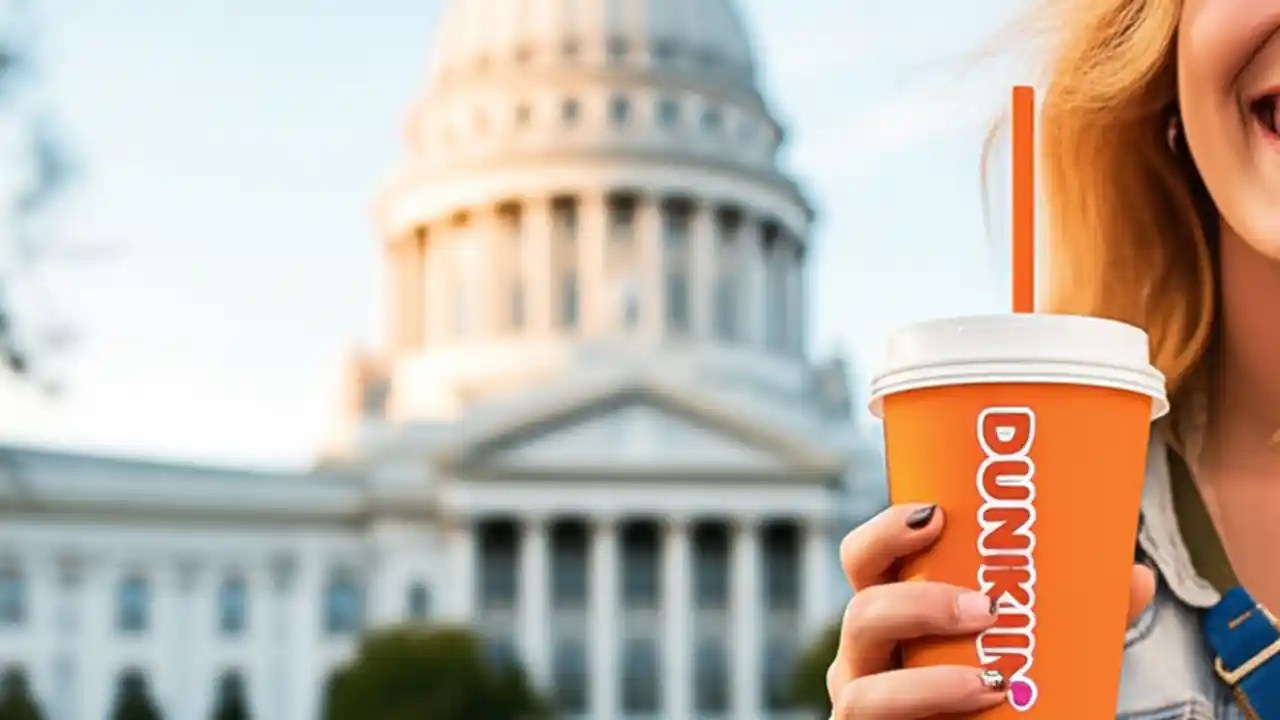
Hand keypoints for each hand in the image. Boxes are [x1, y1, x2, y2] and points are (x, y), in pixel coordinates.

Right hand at [826, 503, 1155, 718]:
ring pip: (864, 684)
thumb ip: (1074, 615)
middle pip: (859, 611)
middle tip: (987, 605)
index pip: (866, 559)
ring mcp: (864, 701)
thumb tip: (1135, 576)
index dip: (887, 531)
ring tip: (993, 676)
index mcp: (892, 608)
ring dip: (929, 679)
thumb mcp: (1031, 649)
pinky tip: (980, 702)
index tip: (936, 513)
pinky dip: (929, 706)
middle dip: (918, 603)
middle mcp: (867, 654)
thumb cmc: (996, 692)